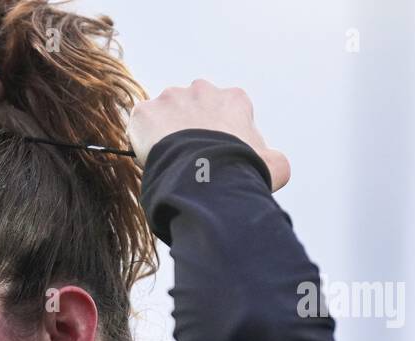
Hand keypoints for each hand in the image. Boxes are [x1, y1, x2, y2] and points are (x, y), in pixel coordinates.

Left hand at [129, 79, 290, 191]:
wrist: (207, 176)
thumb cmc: (242, 171)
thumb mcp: (273, 165)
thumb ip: (273, 159)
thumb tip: (274, 164)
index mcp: (234, 99)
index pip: (223, 113)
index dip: (217, 136)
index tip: (213, 155)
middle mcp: (202, 90)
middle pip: (191, 110)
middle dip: (188, 129)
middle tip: (188, 158)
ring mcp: (171, 97)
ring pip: (164, 116)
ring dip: (164, 134)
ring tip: (169, 161)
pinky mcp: (145, 111)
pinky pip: (140, 126)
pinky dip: (142, 141)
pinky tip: (151, 159)